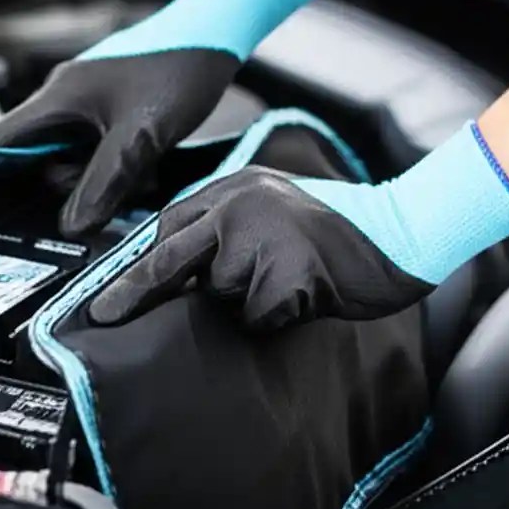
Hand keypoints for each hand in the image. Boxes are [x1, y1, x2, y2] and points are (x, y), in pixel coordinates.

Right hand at [0, 0, 317, 237]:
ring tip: (129, 184)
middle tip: (92, 205)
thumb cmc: (178, 68)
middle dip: (59, 186)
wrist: (215, 32)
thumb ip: (106, 181)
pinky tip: (141, 171)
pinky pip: (94, 145)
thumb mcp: (142, 136)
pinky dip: (109, 165)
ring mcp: (85, 101)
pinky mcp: (109, 106)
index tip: (3, 213)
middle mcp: (62, 98)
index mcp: (57, 98)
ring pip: (68, 153)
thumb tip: (72, 226)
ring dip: (90, 177)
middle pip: (33, 156)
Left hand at [90, 122, 508, 330]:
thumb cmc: (339, 233)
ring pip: (220, 295)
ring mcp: (263, 235)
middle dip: (132, 294)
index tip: (105, 301)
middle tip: (102, 318)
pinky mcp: (288, 270)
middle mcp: (240, 204)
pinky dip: (276, 319)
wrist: (406, 230)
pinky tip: (306, 297)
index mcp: (233, 189)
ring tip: (289, 284)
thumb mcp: (273, 213)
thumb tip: (179, 278)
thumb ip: (228, 234)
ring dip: (243, 306)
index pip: (167, 230)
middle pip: (168, 259)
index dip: (137, 269)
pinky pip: (258, 316)